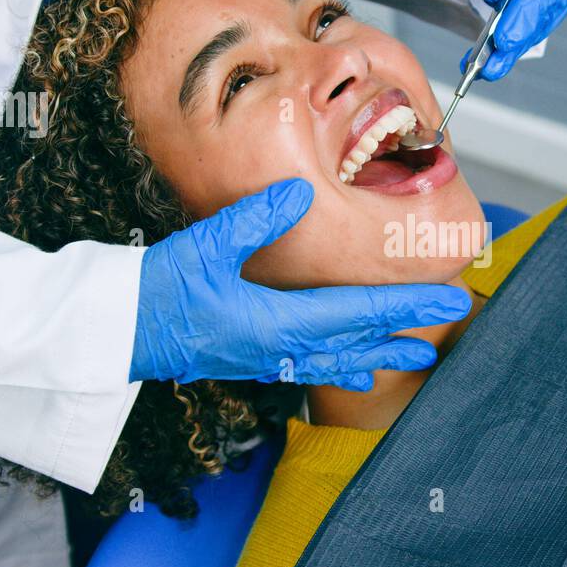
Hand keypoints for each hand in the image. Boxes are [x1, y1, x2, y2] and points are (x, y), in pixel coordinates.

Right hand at [129, 178, 471, 389]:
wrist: (110, 335)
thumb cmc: (151, 292)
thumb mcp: (201, 247)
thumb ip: (252, 220)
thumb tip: (299, 194)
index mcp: (277, 323)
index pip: (359, 312)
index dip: (407, 304)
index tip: (450, 297)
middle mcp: (280, 348)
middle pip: (359, 337)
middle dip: (407, 326)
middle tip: (456, 317)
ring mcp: (267, 359)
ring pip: (340, 358)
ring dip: (382, 352)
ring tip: (420, 356)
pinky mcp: (251, 359)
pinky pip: (311, 367)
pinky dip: (343, 366)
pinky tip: (356, 371)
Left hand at [459, 0, 566, 80]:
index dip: (527, 11)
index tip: (504, 37)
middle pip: (548, 8)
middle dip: (518, 37)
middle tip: (494, 62)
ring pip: (541, 25)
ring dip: (512, 50)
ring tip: (485, 68)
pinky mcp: (556, 7)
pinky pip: (534, 30)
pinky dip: (511, 46)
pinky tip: (488, 62)